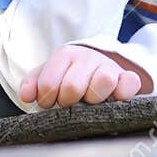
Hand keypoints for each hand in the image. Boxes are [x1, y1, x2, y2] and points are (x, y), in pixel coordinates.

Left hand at [21, 44, 144, 107]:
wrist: (98, 64)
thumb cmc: (70, 74)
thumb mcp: (48, 73)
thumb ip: (33, 83)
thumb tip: (26, 96)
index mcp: (65, 55)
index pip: (48, 86)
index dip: (46, 100)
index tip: (51, 101)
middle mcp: (88, 58)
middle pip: (72, 88)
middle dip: (68, 101)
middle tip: (70, 102)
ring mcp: (109, 67)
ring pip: (103, 81)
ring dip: (94, 98)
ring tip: (90, 101)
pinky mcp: (128, 78)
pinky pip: (130, 83)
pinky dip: (123, 92)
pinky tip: (114, 99)